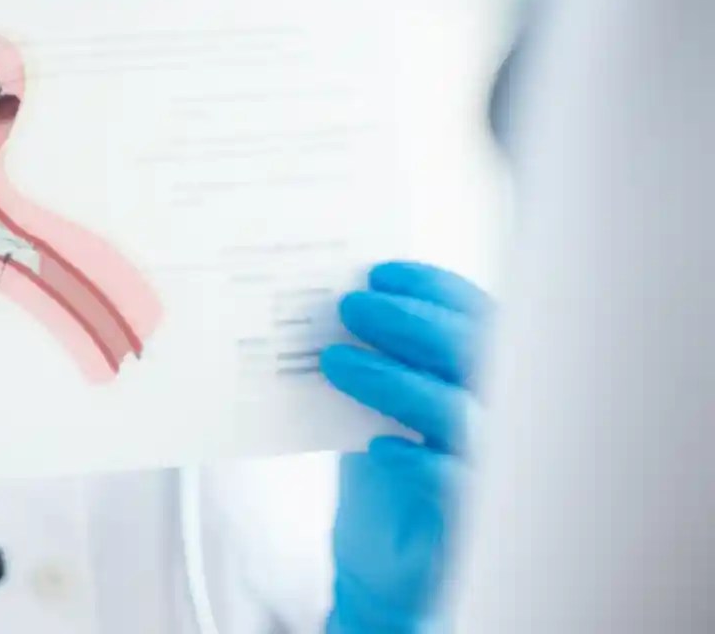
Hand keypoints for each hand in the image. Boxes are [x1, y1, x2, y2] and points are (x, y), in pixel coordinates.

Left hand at [320, 262, 488, 632]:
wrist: (380, 564)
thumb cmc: (382, 470)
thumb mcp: (377, 403)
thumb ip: (377, 357)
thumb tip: (339, 298)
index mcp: (487, 378)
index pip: (480, 318)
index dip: (437, 289)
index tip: (379, 271)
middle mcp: (503, 415)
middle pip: (476, 353)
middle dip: (410, 321)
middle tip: (349, 305)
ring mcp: (491, 466)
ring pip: (459, 410)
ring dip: (394, 378)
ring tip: (333, 361)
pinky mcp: (469, 519)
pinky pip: (456, 482)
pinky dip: (417, 458)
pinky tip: (375, 446)